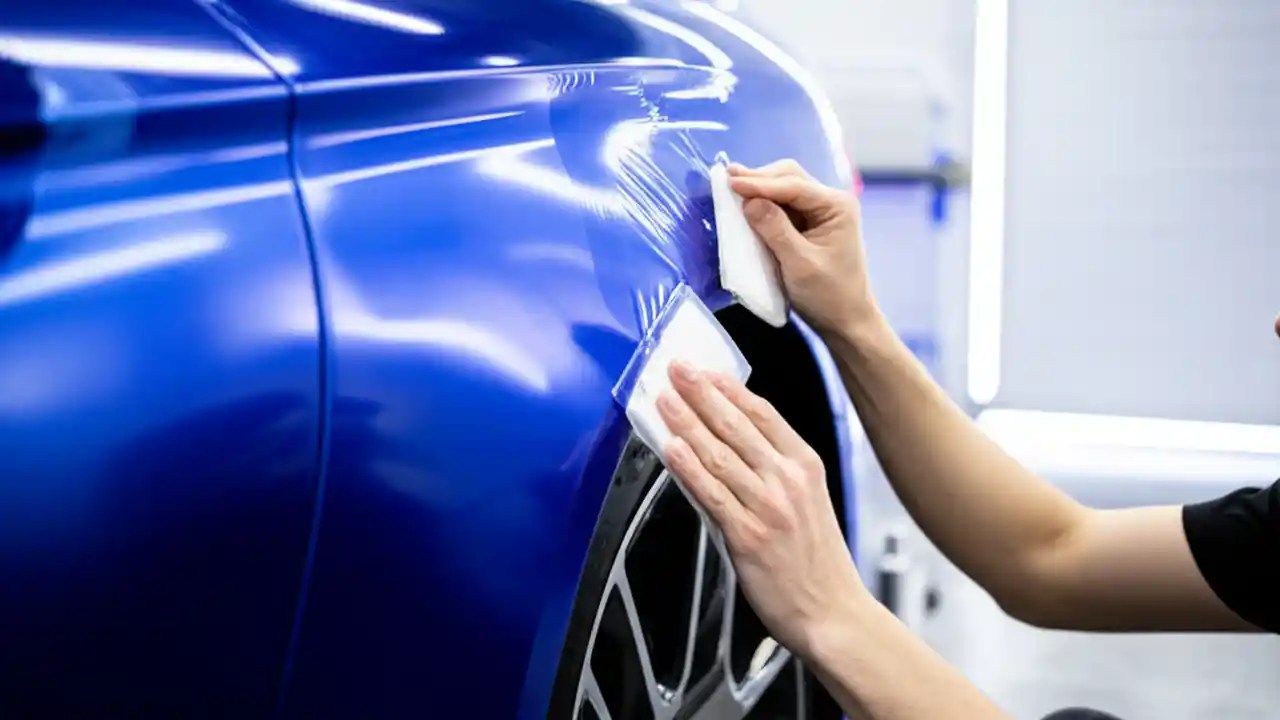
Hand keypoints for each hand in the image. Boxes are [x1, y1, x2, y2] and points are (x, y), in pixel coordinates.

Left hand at [657, 360, 867, 658]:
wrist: (833, 612)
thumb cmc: (818, 561)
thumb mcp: (808, 500)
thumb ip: (774, 470)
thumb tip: (727, 442)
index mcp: (806, 465)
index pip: (763, 413)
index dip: (728, 388)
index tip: (704, 370)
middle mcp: (788, 480)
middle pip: (737, 425)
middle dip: (701, 392)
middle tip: (676, 368)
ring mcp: (768, 507)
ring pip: (719, 453)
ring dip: (687, 422)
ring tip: (664, 399)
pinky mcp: (748, 536)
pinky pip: (711, 493)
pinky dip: (689, 466)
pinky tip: (672, 448)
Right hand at [728, 160, 877, 335]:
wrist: (846, 321)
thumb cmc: (828, 295)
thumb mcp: (799, 265)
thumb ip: (775, 230)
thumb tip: (749, 201)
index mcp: (836, 207)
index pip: (793, 186)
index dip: (760, 183)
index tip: (730, 182)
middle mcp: (830, 202)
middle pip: (790, 177)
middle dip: (759, 179)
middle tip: (727, 180)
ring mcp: (820, 212)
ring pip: (785, 187)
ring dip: (759, 188)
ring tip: (732, 186)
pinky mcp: (809, 224)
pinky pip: (783, 205)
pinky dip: (764, 203)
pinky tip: (746, 203)